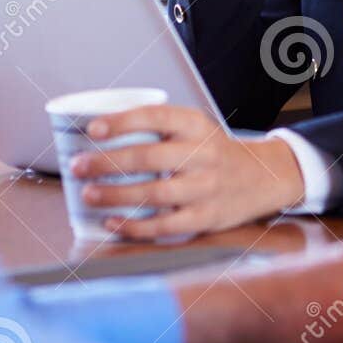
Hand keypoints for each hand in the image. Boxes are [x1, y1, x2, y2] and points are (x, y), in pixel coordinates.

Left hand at [72, 105, 306, 236]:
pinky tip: (112, 221)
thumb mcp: (196, 128)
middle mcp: (204, 154)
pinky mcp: (206, 217)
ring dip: (116, 195)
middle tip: (78, 166)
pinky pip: (165, 224)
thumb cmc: (215, 152)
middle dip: (108, 162)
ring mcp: (206, 188)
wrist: (264, 176)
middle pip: (150, 157)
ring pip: (155, 193)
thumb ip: (159, 130)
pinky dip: (135, 225)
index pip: (157, 117)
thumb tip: (99, 137)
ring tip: (88, 194)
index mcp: (197, 125)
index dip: (123, 121)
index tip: (93, 129)